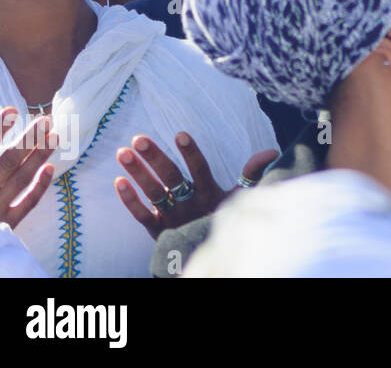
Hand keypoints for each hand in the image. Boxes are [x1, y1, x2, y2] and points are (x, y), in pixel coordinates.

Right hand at [0, 107, 55, 227]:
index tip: (13, 110)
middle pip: (6, 163)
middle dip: (27, 141)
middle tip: (46, 121)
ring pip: (20, 180)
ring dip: (38, 158)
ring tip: (55, 137)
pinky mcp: (4, 228)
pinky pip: (26, 205)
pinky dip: (39, 187)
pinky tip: (50, 168)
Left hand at [114, 132, 277, 238]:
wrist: (211, 255)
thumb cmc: (224, 218)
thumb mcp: (241, 198)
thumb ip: (253, 173)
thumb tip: (272, 152)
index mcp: (210, 195)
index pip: (200, 171)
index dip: (191, 154)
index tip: (180, 134)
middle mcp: (190, 205)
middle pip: (171, 178)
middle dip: (155, 158)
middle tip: (139, 138)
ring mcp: (172, 218)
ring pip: (153, 193)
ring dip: (137, 172)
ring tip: (122, 152)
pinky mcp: (158, 231)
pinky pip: (142, 216)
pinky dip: (129, 200)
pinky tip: (118, 182)